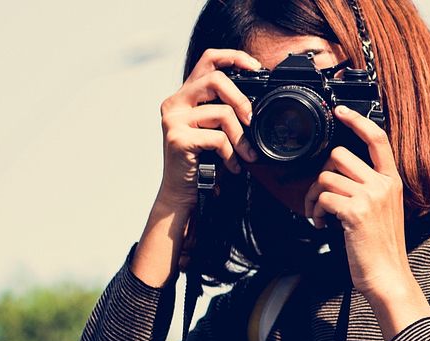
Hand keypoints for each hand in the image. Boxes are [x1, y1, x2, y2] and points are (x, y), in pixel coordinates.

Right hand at [155, 47, 262, 212]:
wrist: (182, 195)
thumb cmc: (203, 165)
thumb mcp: (217, 133)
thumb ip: (227, 113)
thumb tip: (256, 107)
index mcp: (185, 96)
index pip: (208, 60)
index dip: (234, 57)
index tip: (256, 68)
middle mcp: (175, 103)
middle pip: (215, 80)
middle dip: (241, 100)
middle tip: (252, 121)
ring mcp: (173, 120)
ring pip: (220, 112)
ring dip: (240, 137)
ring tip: (247, 156)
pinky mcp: (177, 138)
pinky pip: (216, 138)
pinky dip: (230, 154)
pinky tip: (232, 167)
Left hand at [302, 107, 414, 304]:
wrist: (388, 277)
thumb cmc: (383, 250)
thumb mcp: (385, 213)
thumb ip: (370, 190)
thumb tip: (341, 177)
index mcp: (391, 182)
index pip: (377, 139)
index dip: (357, 120)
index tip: (341, 112)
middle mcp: (382, 185)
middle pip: (339, 156)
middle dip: (321, 175)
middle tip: (319, 196)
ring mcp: (370, 198)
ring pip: (326, 177)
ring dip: (314, 197)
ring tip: (319, 215)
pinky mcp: (355, 213)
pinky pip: (323, 198)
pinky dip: (315, 212)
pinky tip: (321, 224)